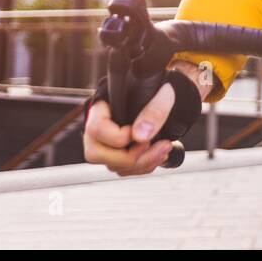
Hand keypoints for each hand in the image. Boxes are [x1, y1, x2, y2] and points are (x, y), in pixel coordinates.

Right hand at [83, 61, 207, 176]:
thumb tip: (140, 136)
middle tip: (161, 146)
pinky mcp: (117, 155)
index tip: (143, 133)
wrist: (164, 98)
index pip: (96, 130)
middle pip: (97, 154)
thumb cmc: (159, 91)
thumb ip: (153, 111)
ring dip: (143, 163)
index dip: (120, 137)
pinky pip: (124, 170)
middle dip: (132, 157)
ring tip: (164, 149)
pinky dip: (143, 166)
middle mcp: (97, 129)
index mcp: (101, 109)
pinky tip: (159, 155)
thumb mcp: (162, 94)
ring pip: (113, 166)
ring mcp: (105, 145)